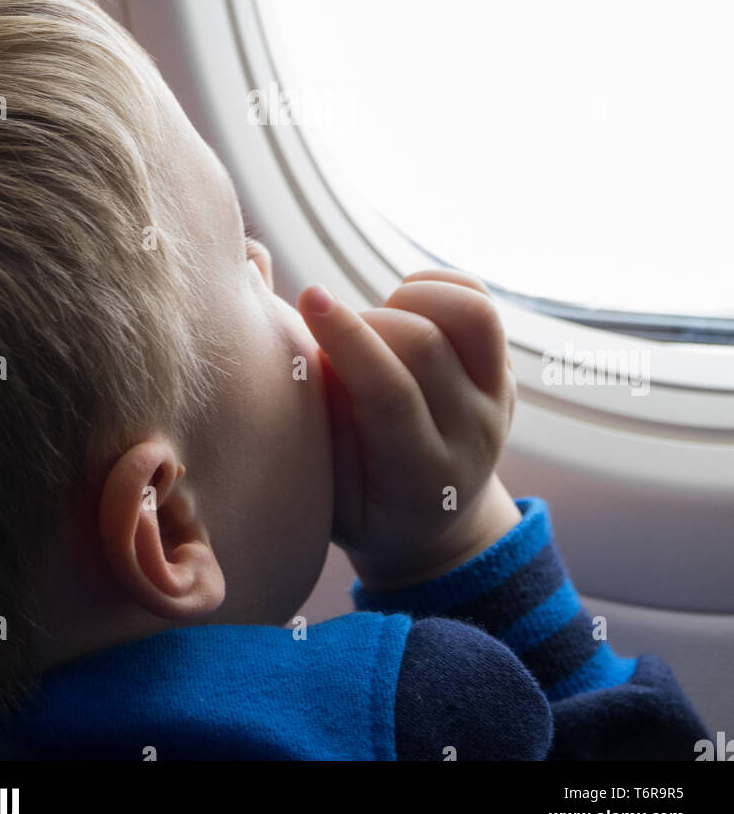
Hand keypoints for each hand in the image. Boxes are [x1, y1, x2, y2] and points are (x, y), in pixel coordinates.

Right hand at [298, 270, 520, 589]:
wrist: (435, 526)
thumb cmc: (367, 510)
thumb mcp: (331, 497)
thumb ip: (323, 429)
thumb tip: (318, 351)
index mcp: (423, 478)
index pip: (390, 393)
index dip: (348, 339)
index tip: (310, 299)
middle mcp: (473, 436)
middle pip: (427, 345)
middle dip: (366, 322)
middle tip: (336, 341)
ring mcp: (497, 401)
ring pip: (474, 314)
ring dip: (414, 299)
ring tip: (379, 320)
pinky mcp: (504, 372)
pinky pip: (482, 304)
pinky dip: (438, 287)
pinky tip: (403, 309)